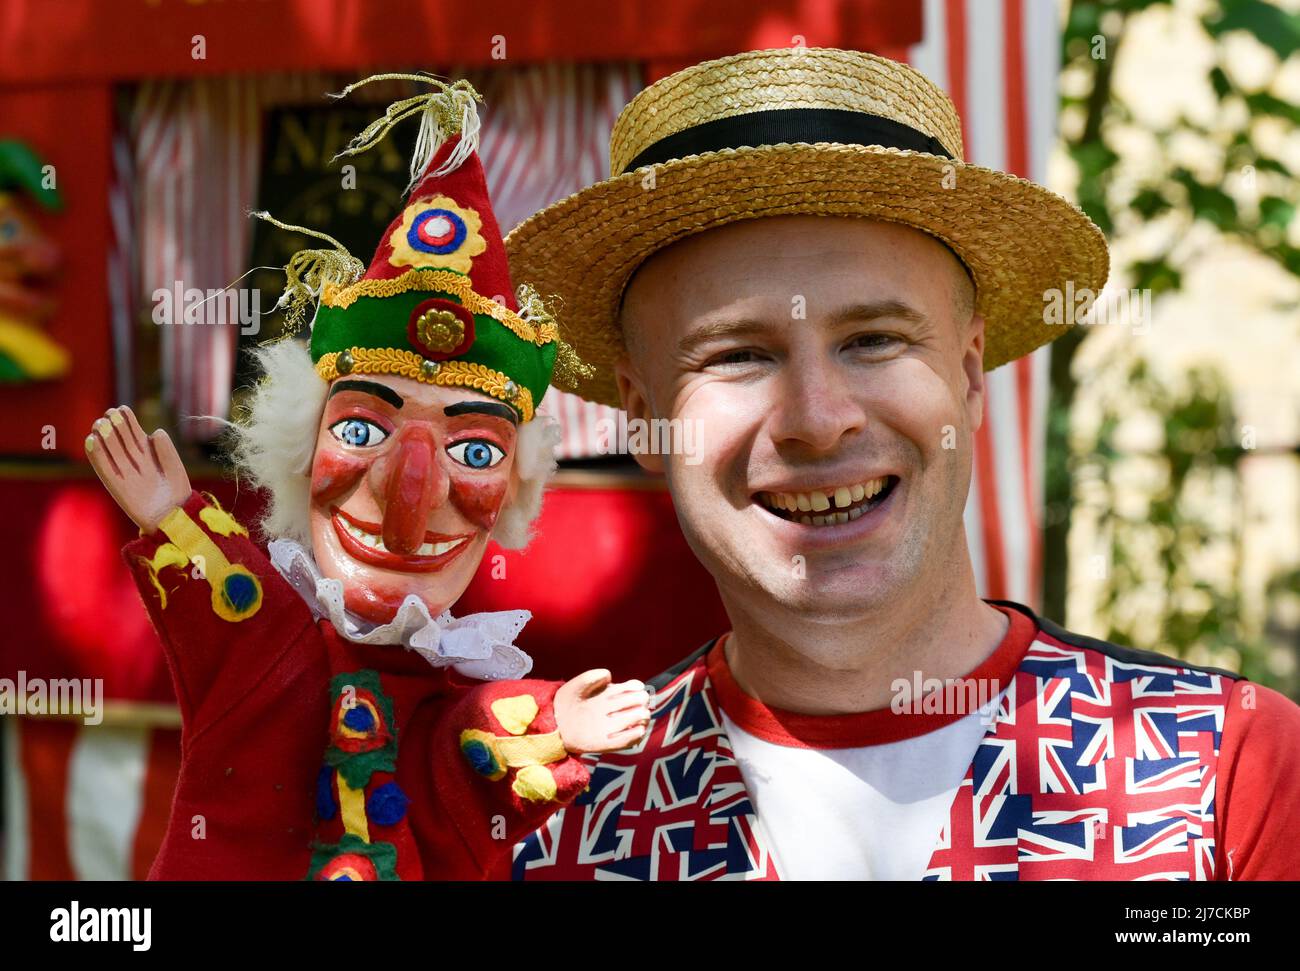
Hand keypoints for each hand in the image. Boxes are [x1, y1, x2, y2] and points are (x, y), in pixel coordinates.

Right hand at [85, 406, 191, 533]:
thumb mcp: (175, 469)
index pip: (135, 434)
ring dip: (105, 438)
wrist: (175, 518)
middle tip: (108, 414)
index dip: (128, 422)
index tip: (121, 409)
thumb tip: (156, 432)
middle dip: (114, 427)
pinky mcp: (117, 488)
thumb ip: (166, 451)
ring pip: (112, 453)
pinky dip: (98, 457)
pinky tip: (91, 441)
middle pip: (121, 441)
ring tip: (99, 424)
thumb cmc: (177, 493)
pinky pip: (105, 470)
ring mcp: (125, 474)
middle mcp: (134, 462)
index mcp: (148, 455)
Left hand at [554, 669, 651, 754]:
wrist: (551, 723)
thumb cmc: (564, 702)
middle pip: (638, 705)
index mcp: (609, 695)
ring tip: (639, 715)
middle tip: (639, 702)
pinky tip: (638, 730)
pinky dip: (634, 736)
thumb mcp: (576, 685)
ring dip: (641, 718)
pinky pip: (625, 742)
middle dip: (641, 702)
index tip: (636, 687)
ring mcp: (610, 727)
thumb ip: (592, 677)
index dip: (637, 687)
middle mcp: (613, 711)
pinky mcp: (605, 743)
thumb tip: (610, 676)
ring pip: (637, 723)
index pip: (632, 689)